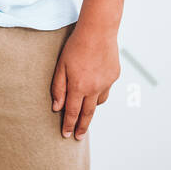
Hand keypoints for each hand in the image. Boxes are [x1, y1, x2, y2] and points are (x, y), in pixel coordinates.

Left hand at [51, 23, 119, 139]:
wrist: (98, 32)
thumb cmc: (74, 47)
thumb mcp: (60, 66)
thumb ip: (58, 88)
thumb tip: (56, 107)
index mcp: (78, 87)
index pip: (72, 112)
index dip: (68, 124)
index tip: (66, 135)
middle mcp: (94, 88)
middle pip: (88, 113)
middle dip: (82, 126)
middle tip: (77, 137)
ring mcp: (106, 83)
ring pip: (98, 102)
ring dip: (91, 110)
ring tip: (84, 115)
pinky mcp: (114, 76)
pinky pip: (105, 90)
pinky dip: (99, 94)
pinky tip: (93, 91)